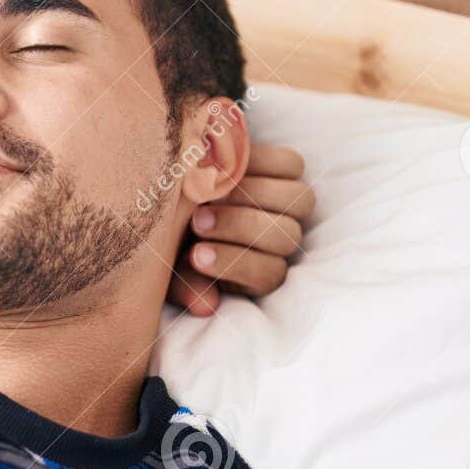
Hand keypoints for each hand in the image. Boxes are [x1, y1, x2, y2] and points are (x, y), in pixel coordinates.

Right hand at [169, 143, 314, 316]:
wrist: (172, 192)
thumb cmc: (172, 238)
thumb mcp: (173, 264)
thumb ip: (188, 284)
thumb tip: (205, 306)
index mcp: (261, 269)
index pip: (267, 273)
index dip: (235, 264)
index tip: (196, 256)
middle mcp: (282, 237)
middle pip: (285, 236)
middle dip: (240, 228)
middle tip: (197, 222)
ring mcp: (290, 202)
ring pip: (297, 201)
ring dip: (253, 195)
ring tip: (210, 191)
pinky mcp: (288, 168)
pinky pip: (291, 164)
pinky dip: (262, 162)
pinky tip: (226, 164)